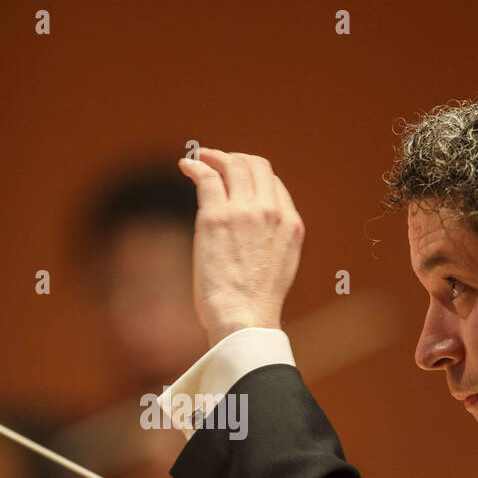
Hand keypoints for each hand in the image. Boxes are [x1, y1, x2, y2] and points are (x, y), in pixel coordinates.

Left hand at [177, 149, 304, 345]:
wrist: (244, 320)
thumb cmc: (255, 306)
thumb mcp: (280, 268)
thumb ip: (272, 243)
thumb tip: (253, 238)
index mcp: (291, 225)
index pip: (274, 185)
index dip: (254, 178)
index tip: (237, 182)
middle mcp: (271, 212)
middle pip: (257, 166)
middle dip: (237, 159)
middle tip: (219, 162)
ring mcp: (244, 211)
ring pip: (233, 165)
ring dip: (215, 157)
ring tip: (200, 158)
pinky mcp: (216, 216)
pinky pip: (207, 178)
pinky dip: (195, 166)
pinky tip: (186, 166)